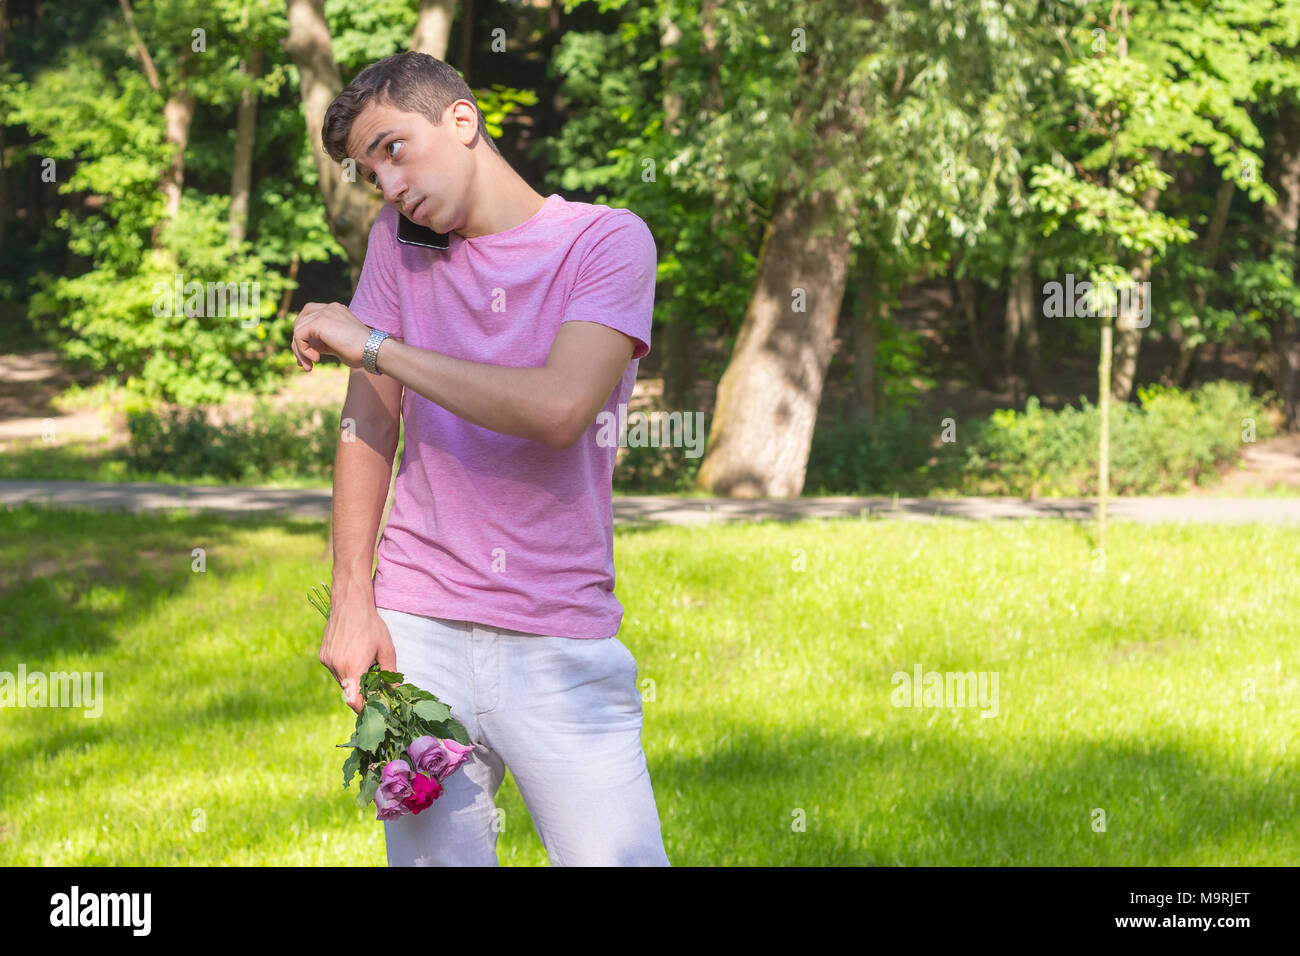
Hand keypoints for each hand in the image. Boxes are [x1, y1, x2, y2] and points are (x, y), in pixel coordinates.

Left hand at [292, 302, 370, 371]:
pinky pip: (299, 335)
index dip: (304, 336)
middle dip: (298, 345)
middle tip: (305, 365)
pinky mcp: (320, 321)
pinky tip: (316, 359)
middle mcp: (329, 307)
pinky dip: (303, 350)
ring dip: (300, 352)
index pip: (309, 317)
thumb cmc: (362, 353)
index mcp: (335, 310)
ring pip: (298, 330)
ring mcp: (325, 312)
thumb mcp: (336, 346)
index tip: (309, 357)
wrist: (374, 351)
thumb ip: (321, 342)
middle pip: (300, 322)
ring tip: (309, 366)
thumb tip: (304, 347)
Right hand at [318, 593, 397, 714]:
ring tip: (362, 662)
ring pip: (341, 681)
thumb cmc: (371, 625)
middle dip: (361, 691)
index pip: (354, 700)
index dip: (363, 708)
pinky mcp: (322, 655)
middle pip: (348, 691)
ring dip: (352, 679)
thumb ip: (390, 673)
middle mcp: (337, 667)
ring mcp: (327, 661)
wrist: (350, 604)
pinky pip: (334, 670)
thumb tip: (395, 691)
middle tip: (373, 683)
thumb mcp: (386, 649)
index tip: (372, 709)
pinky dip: (343, 669)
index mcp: (353, 668)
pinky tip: (352, 654)